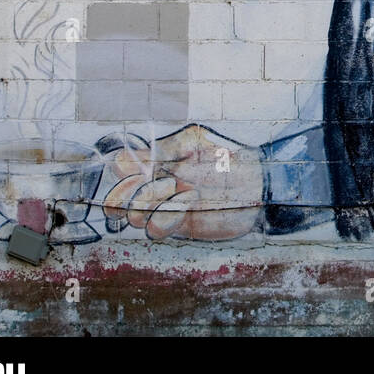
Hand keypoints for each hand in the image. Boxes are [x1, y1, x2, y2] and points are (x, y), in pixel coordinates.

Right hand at [100, 125, 262, 239]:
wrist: (256, 183)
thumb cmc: (227, 158)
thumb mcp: (194, 144)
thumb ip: (160, 151)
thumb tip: (122, 159)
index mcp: (157, 161)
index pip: (121, 166)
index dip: (125, 169)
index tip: (144, 167)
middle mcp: (155, 185)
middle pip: (116, 199)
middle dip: (130, 193)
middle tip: (161, 183)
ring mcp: (164, 208)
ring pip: (133, 216)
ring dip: (152, 203)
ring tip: (180, 191)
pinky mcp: (177, 226)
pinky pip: (155, 229)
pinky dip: (167, 217)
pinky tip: (189, 205)